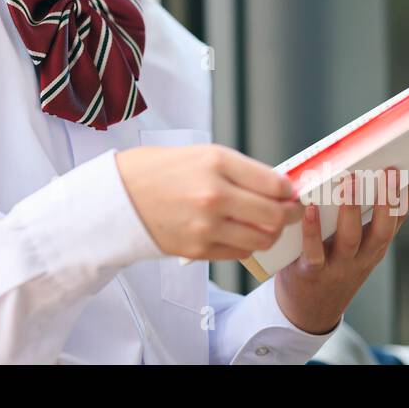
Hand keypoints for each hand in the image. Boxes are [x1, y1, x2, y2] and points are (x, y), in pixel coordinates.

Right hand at [115, 144, 304, 260]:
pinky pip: (240, 253)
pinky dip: (246, 245)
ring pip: (262, 238)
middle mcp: (215, 194)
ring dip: (271, 234)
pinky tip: (240, 234)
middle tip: (290, 212)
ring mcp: (206, 225)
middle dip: (289, 214)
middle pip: (274, 214)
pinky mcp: (198, 249)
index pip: (274, 183)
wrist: (118, 196)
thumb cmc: (156, 170)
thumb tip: (274, 185)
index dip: (290, 190)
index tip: (291, 192)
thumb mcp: (200, 154)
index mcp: (217, 162)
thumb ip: (239, 169)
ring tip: (266, 226)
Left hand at [274, 168, 408, 334]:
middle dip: (387, 201)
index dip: (407, 197)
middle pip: (381, 229)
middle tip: (389, 171)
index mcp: (374, 248)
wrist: (311, 313)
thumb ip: (362, 219)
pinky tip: (309, 208)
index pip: (397, 220)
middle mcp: (362, 257)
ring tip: (351, 181)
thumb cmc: (332, 268)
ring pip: (350, 238)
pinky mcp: (311, 272)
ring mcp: (338, 266)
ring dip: (352, 209)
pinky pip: (313, 251)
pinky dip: (312, 230)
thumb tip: (363, 177)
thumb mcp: (356, 248)